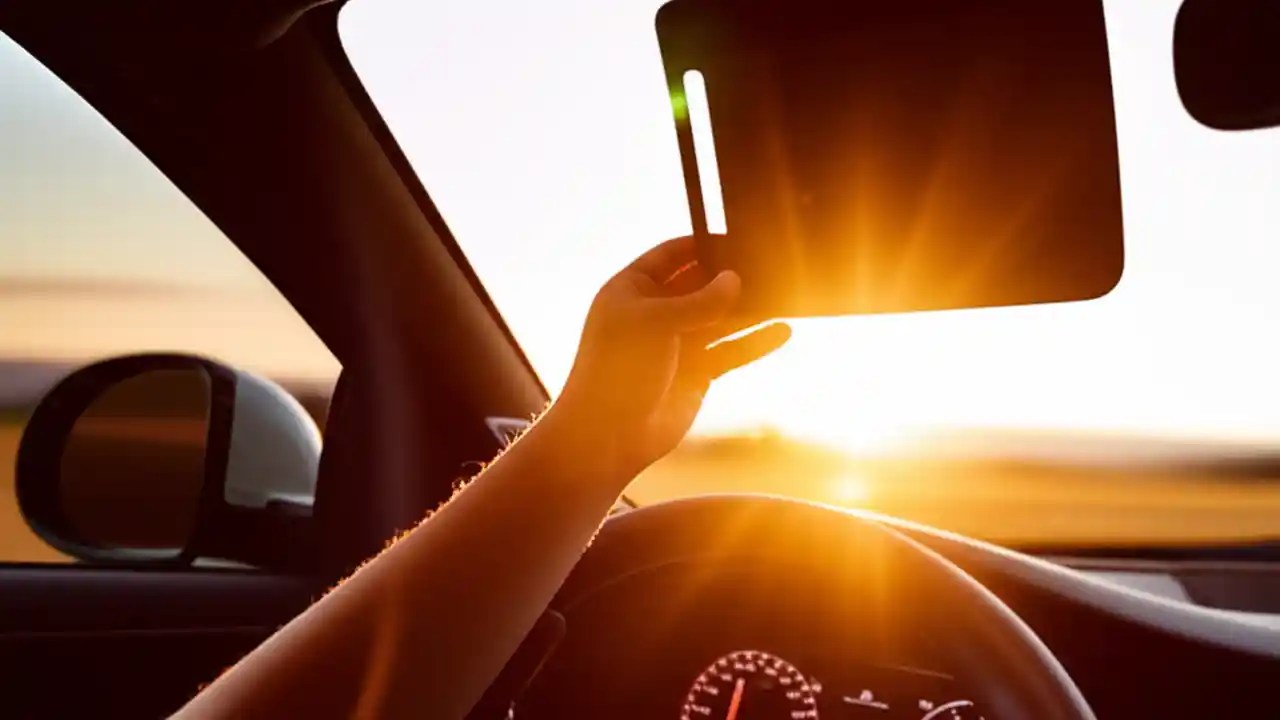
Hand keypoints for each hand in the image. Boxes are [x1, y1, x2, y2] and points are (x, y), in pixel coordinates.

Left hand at [552, 236, 790, 480]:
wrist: (608, 435)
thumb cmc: (618, 370)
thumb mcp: (656, 322)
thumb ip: (700, 301)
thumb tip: (736, 279)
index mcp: (633, 289)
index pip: (672, 254)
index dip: (702, 243)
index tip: (738, 235)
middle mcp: (656, 312)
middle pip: (702, 284)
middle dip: (732, 275)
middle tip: (771, 261)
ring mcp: (677, 343)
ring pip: (721, 317)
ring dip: (750, 307)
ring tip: (786, 292)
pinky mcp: (697, 372)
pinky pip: (731, 350)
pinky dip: (755, 342)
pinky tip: (782, 331)